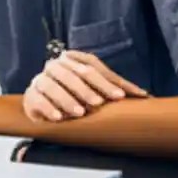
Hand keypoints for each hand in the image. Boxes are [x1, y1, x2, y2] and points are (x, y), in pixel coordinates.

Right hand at [24, 50, 148, 122]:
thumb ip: (115, 87)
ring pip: (53, 86)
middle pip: (72, 74)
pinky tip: (59, 118)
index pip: (91, 66)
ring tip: (80, 113)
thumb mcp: (95, 87)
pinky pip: (39, 99)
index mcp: (72, 59)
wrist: (43, 102)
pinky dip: (49, 108)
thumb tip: (146, 96)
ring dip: (67, 99)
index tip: (121, 97)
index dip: (106, 81)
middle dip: (87, 89)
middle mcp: (54, 65)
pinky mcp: (30, 95)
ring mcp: (40, 79)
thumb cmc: (75, 94)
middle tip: (99, 103)